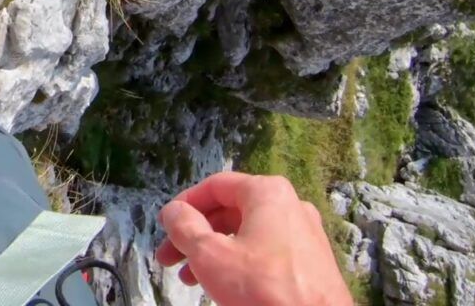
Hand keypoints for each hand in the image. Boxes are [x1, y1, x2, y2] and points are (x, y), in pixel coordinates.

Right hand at [155, 172, 352, 305]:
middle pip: (230, 212)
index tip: (164, 225)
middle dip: (195, 235)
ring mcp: (304, 235)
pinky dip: (239, 264)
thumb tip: (173, 210)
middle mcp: (290, 206)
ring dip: (213, 253)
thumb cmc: (261, 288)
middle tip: (169, 258)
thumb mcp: (210, 255)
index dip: (184, 204)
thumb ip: (184, 227)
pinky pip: (266, 254)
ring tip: (190, 279)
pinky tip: (224, 286)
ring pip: (247, 235)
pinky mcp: (311, 263)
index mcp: (267, 193)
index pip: (216, 186)